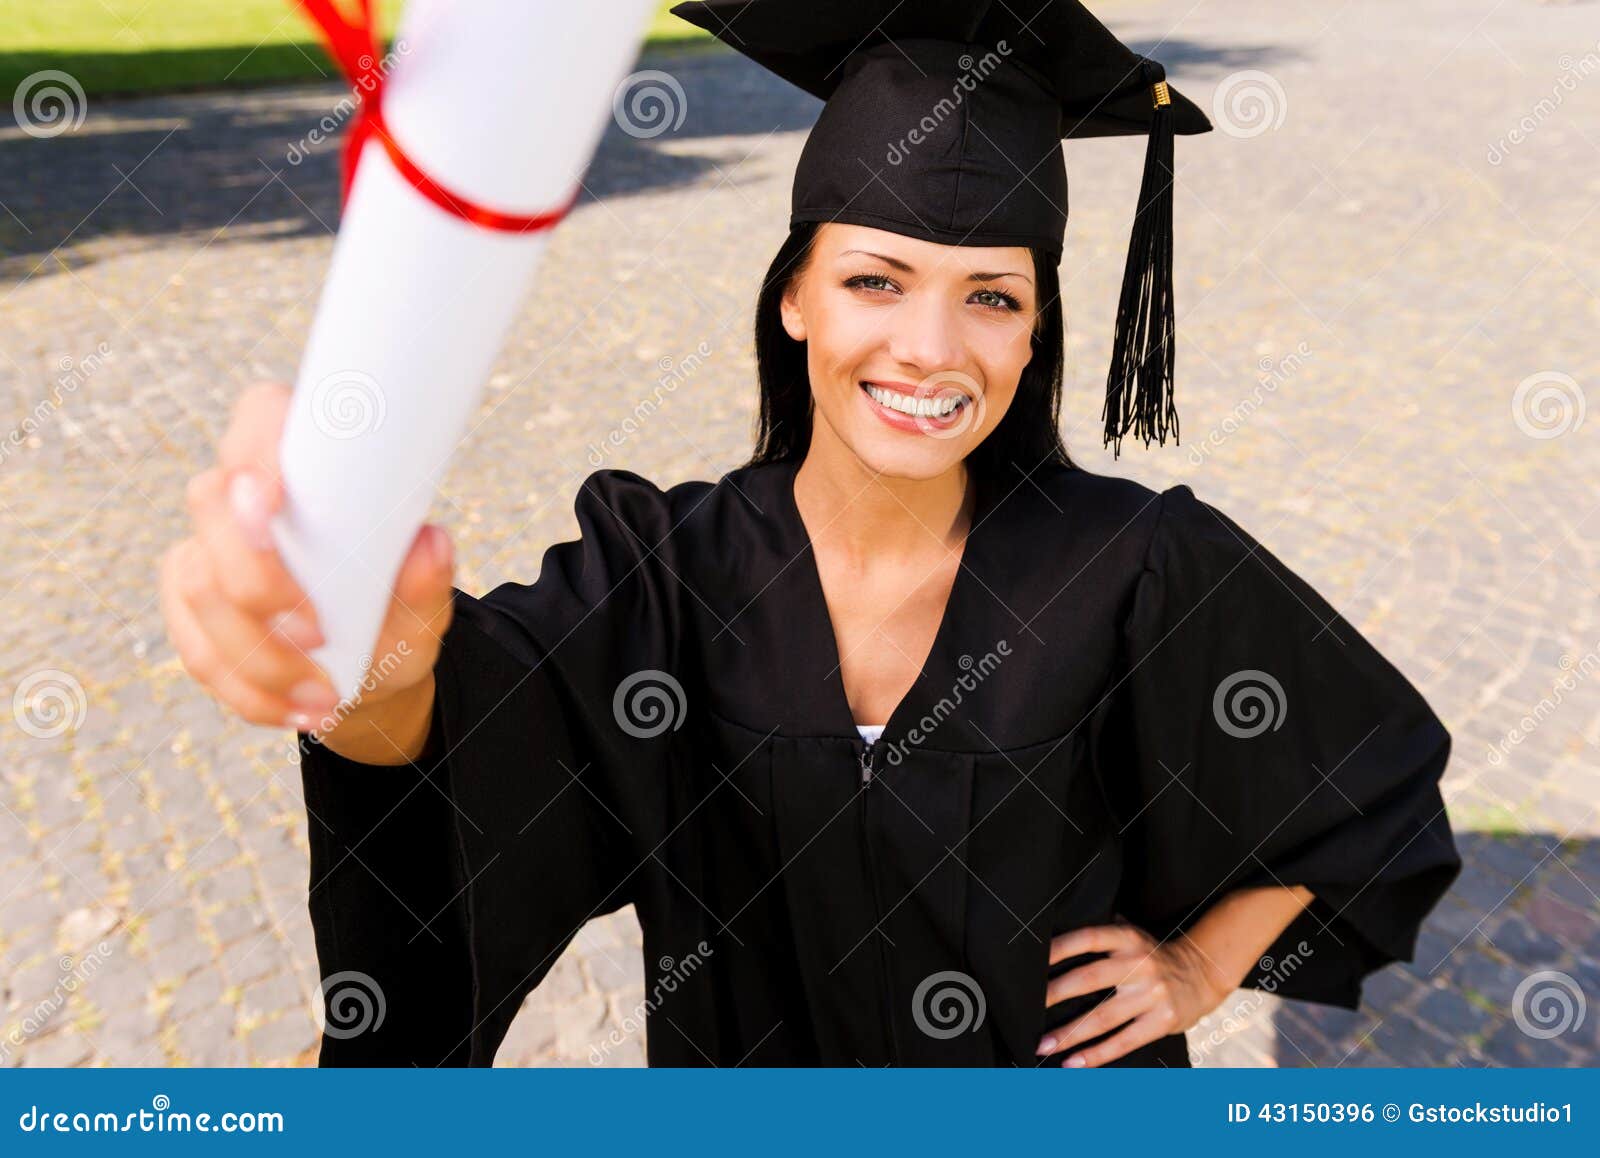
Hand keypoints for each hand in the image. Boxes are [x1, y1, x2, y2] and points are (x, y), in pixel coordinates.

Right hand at [160, 382, 454, 733]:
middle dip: (256, 578)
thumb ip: (428, 578)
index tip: (272, 498)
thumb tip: (429, 542)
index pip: (263, 416)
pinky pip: (198, 651)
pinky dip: (250, 692)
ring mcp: (204, 553)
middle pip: (210, 503)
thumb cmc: (394, 614)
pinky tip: (297, 711)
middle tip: (318, 634)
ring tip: (327, 695)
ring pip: (200, 588)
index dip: (256, 446)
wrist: (366, 672)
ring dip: (262, 656)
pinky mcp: (188, 611)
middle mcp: (242, 498)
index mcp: (305, 465)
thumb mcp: (425, 605)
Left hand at [1036, 919, 1223, 1066]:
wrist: (1202, 974)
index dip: (1059, 948)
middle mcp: (1139, 964)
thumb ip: (1102, 934)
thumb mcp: (1132, 935)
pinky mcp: (1161, 1021)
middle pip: (1090, 978)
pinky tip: (1073, 1063)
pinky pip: (1123, 1041)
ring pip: (1103, 1017)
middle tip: (1027, 1010)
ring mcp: (1152, 994)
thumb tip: (1055, 930)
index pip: (1087, 938)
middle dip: (1055, 995)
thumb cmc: (1152, 955)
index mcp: (1127, 938)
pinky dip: (1096, 1054)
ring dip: (1070, 1034)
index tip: (1031, 961)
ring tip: (1043, 1045)